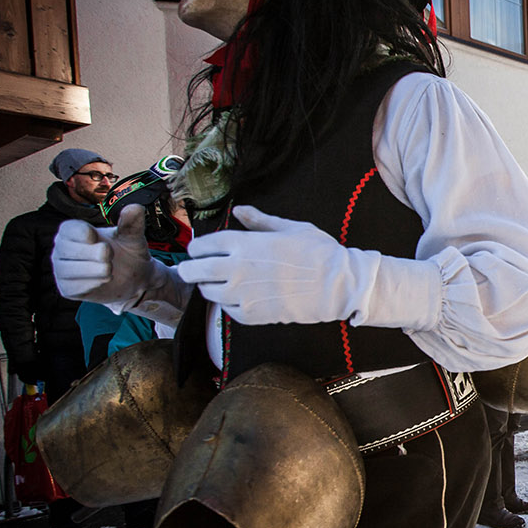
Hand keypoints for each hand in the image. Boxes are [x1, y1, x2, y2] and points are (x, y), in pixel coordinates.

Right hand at [53, 206, 156, 304]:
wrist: (134, 279)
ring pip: (67, 270)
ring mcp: (62, 269)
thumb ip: (132, 223)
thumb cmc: (128, 252)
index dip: (84, 234)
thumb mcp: (133, 237)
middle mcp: (62, 248)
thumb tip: (135, 207)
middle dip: (91, 253)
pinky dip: (91, 284)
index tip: (99, 238)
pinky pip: (72, 287)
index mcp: (73, 231)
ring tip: (109, 268)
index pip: (68, 229)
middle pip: (65, 249)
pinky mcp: (67, 289)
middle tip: (109, 255)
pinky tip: (104, 280)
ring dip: (93, 270)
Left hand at [178, 205, 361, 324]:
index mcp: (242, 243)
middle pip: (192, 272)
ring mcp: (241, 295)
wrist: (337, 286)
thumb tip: (239, 211)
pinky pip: (227, 310)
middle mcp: (235, 269)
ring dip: (211, 287)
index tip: (198, 250)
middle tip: (193, 270)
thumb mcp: (290, 228)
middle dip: (190, 269)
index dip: (196, 248)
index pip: (200, 246)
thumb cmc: (318, 253)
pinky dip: (230, 304)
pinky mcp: (250, 315)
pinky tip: (244, 297)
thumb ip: (259, 221)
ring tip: (224, 283)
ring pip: (207, 293)